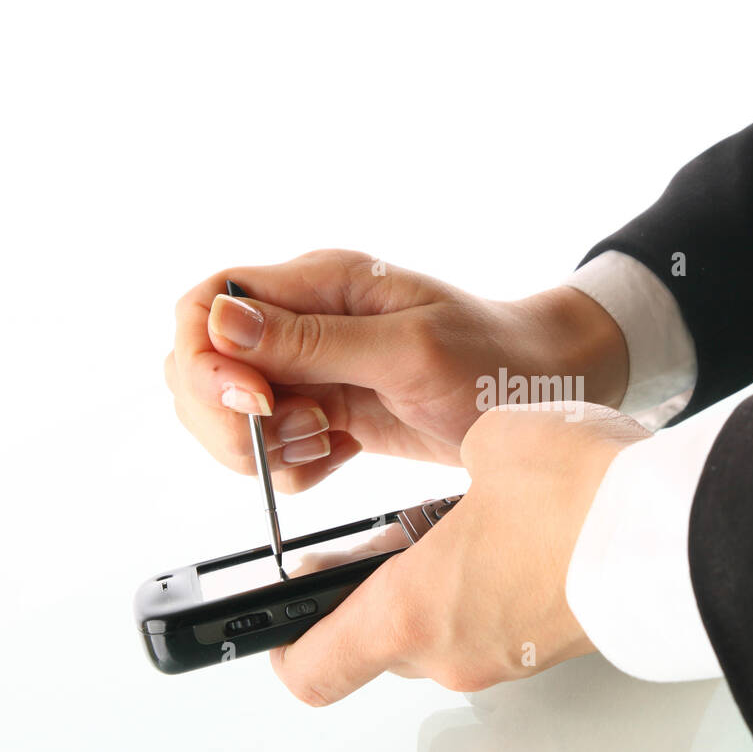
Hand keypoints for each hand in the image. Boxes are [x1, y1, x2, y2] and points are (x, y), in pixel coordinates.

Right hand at [165, 250, 627, 491]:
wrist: (549, 390)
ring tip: (328, 444)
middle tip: (300, 436)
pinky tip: (340, 457)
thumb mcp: (410, 349)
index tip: (256, 402)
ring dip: (265, 448)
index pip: (206, 306)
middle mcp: (305, 323)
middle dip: (229, 418)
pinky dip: (295, 467)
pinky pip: (276, 449)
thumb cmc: (497, 357)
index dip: (206, 361)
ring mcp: (315, 370)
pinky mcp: (330, 413)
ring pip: (232, 415)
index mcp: (317, 284)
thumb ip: (314, 340)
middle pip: (203, 368)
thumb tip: (220, 323)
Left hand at [269, 403, 650, 703]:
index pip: (312, 668)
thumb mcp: (489, 443)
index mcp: (413, 610)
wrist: (683, 529)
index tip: (278, 612)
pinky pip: (491, 629)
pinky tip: (514, 538)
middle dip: (368, 594)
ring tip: (458, 525)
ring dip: (433, 590)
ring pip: (438, 635)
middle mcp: (453, 652)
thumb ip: (457, 464)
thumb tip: (474, 462)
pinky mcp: (548, 648)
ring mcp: (505, 660)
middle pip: (375, 646)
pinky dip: (484, 594)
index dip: (283, 642)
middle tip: (378, 543)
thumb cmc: (583, 494)